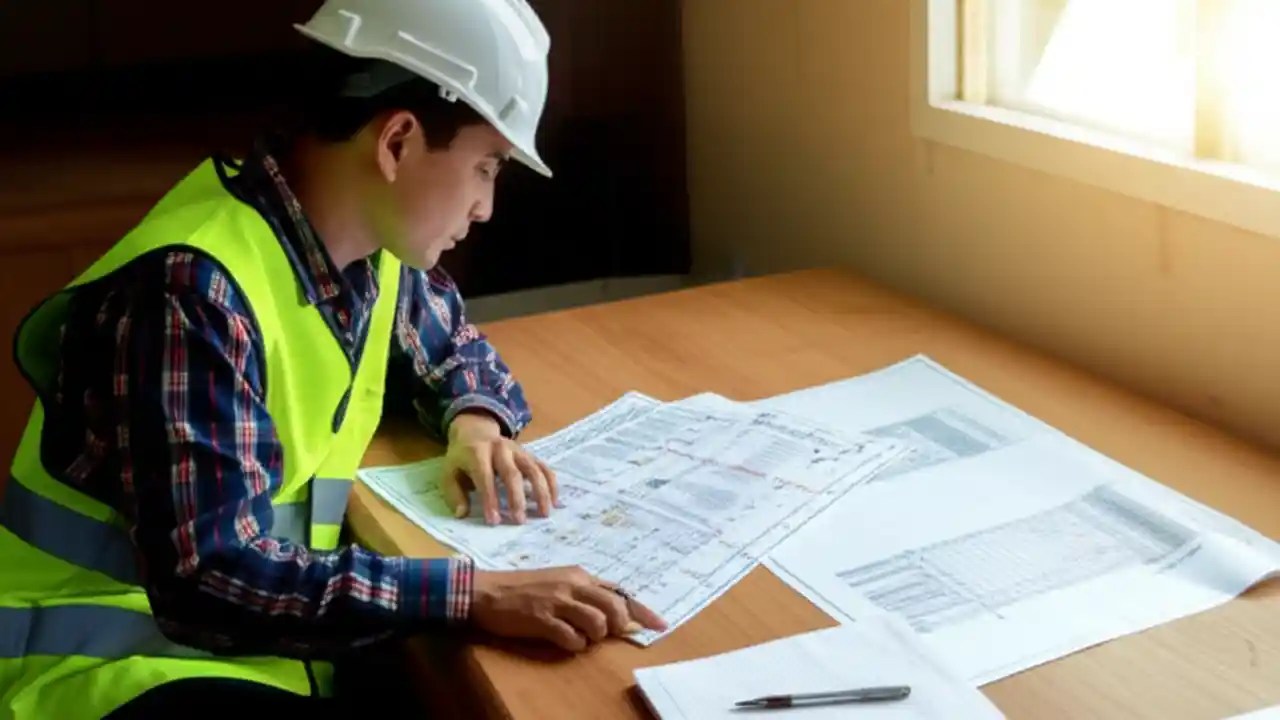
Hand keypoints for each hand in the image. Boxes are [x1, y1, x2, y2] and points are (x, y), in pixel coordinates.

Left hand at [442, 410, 557, 524]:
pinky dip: (551, 484)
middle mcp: (500, 449)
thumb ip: (454, 494)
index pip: (485, 477)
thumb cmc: (462, 459)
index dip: (490, 499)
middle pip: (512, 473)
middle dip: (516, 498)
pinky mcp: (529, 454)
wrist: (475, 432)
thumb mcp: (449, 472)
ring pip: (533, 469)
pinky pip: (544, 467)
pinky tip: (554, 501)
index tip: (494, 520)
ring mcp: (518, 450)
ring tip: (543, 513)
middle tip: (519, 521)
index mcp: (477, 452)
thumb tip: (462, 514)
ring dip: (540, 491)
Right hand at [470, 566, 667, 651]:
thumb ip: (586, 594)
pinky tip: (563, 641)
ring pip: (597, 624)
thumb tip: (615, 614)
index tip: (659, 625)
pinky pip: (571, 638)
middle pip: (614, 607)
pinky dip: (573, 645)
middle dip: (617, 626)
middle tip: (604, 633)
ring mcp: (558, 601)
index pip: (619, 592)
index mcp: (580, 575)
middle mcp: (573, 584)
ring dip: (593, 637)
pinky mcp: (542, 619)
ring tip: (578, 636)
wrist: (488, 591)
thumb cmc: (524, 588)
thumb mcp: (559, 582)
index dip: (641, 610)